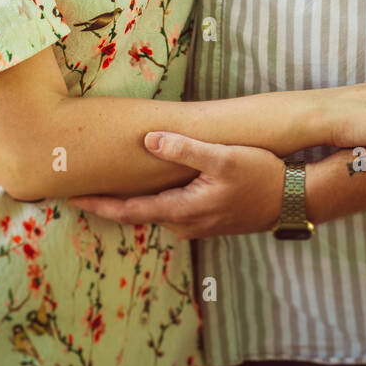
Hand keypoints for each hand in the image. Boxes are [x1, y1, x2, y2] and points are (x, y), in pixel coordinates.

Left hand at [66, 133, 286, 239]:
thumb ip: (186, 150)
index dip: (99, 205)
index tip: (71, 198)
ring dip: (131, 200)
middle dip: (109, 202)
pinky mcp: (207, 219)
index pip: (129, 211)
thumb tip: (150, 141)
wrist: (294, 199)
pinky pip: (171, 210)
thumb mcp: (224, 158)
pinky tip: (151, 184)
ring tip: (108, 183)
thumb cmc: (261, 176)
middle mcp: (184, 224)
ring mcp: (196, 224)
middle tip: (80, 187)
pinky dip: (153, 199)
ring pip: (155, 212)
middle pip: (137, 213)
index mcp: (182, 210)